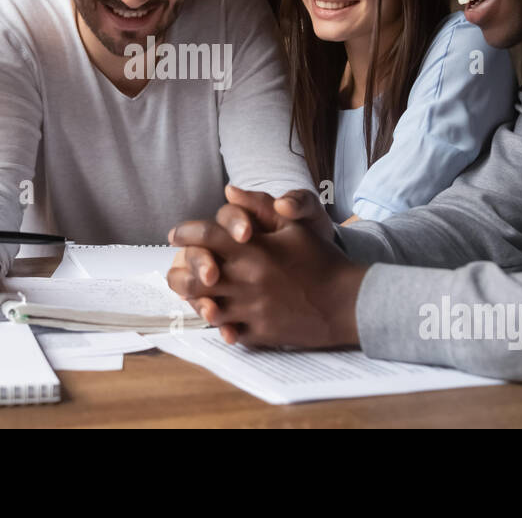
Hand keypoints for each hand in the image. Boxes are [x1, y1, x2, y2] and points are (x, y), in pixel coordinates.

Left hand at [167, 189, 365, 348]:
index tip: (175, 235)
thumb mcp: (295, 225)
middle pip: (192, 278)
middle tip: (177, 270)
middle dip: (178, 273)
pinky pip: (227, 331)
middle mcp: (245, 279)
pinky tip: (220, 316)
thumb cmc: (321, 259)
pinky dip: (220, 324)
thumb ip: (260, 206)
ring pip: (205, 308)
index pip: (204, 237)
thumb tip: (229, 189)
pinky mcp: (259, 332)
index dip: (184, 234)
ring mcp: (250, 309)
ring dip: (196, 300)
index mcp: (251, 250)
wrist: (347, 301)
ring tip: (193, 295)